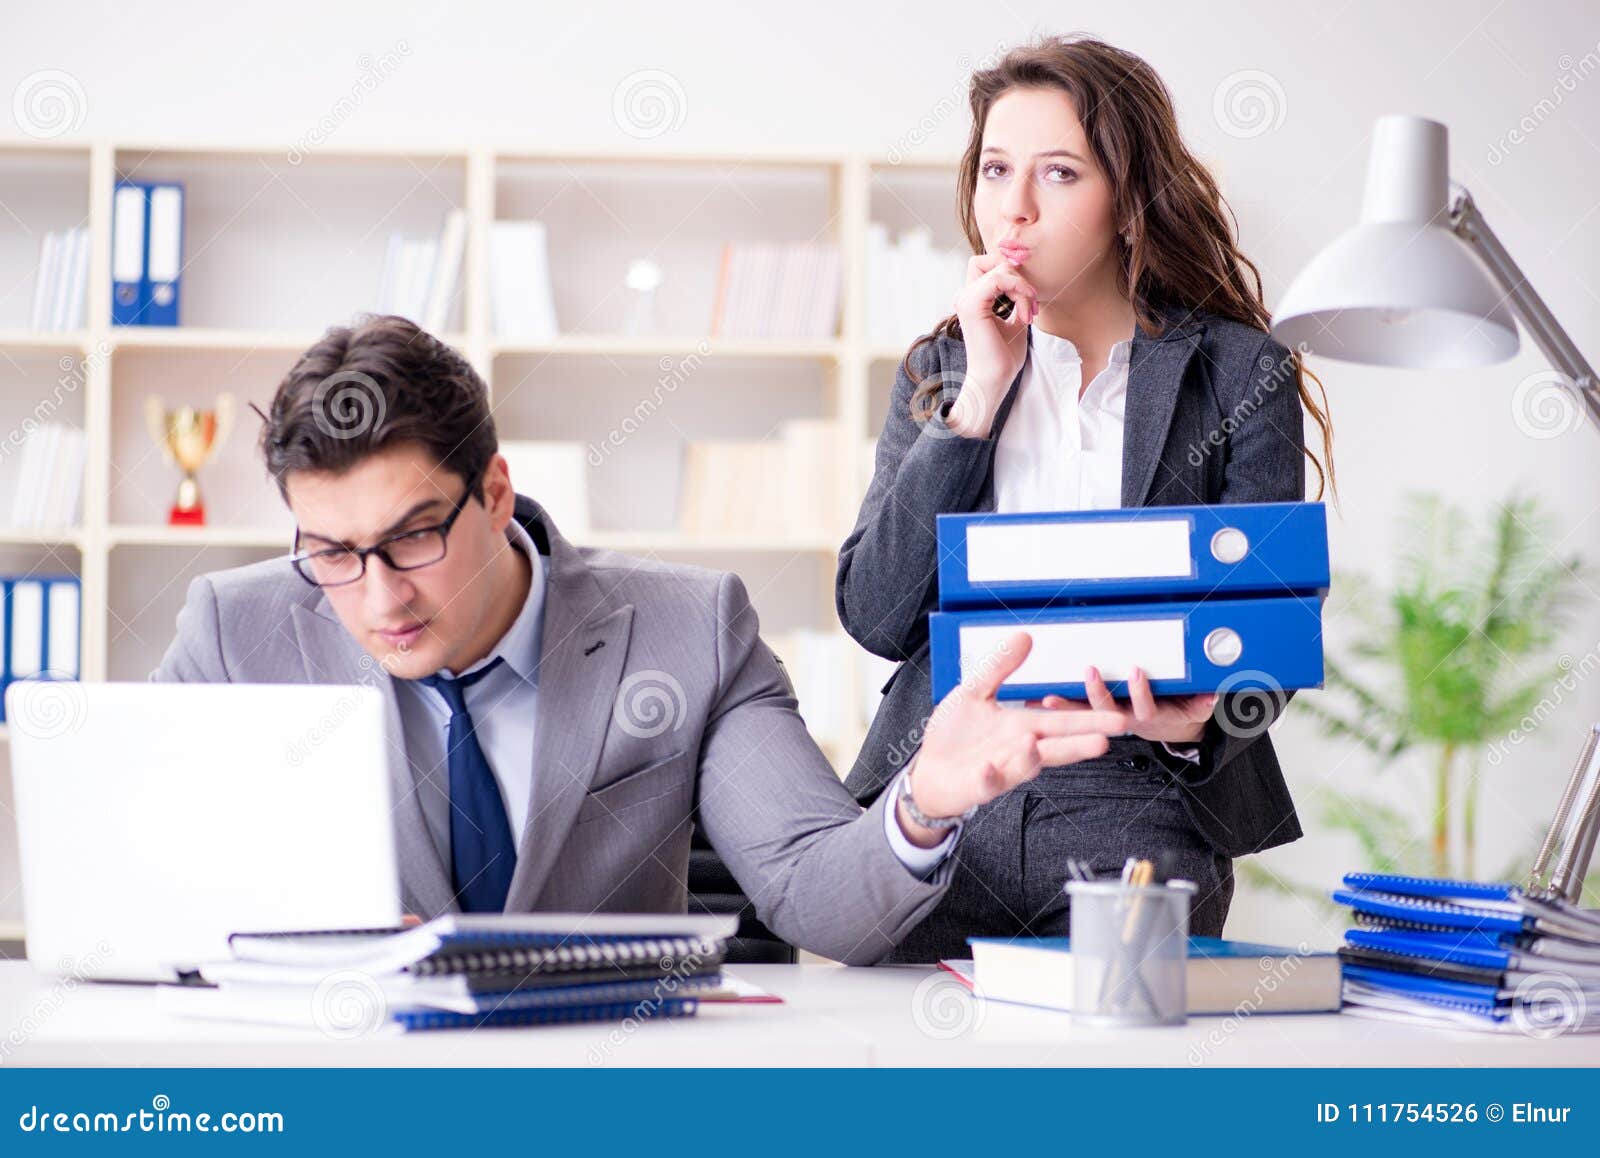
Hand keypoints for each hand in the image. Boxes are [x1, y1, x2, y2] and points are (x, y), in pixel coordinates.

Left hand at [896, 632, 1128, 846]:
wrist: (930, 771)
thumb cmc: (956, 736)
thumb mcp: (975, 692)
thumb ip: (1000, 667)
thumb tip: (1025, 637)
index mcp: (1021, 727)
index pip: (1061, 723)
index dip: (1088, 720)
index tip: (1116, 718)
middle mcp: (1017, 751)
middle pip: (1054, 748)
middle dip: (1077, 745)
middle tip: (1103, 741)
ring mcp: (1000, 770)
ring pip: (1023, 767)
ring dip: (1030, 758)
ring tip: (1035, 745)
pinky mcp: (978, 786)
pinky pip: (985, 783)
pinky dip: (989, 777)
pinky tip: (989, 768)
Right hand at [946, 252, 1036, 436]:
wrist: (994, 379)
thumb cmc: (1004, 356)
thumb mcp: (1015, 319)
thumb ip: (1016, 298)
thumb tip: (1027, 281)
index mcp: (972, 299)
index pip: (988, 266)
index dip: (1011, 270)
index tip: (1032, 293)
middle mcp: (965, 296)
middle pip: (989, 260)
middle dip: (1016, 274)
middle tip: (1032, 299)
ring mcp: (966, 299)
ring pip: (998, 268)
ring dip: (1021, 286)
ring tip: (1030, 311)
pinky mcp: (972, 305)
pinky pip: (999, 279)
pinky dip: (1018, 290)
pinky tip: (1026, 310)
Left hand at [1044, 666, 1214, 745]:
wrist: (1169, 725)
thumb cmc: (1178, 707)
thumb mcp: (1194, 706)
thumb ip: (1201, 701)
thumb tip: (1211, 694)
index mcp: (1148, 715)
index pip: (1144, 706)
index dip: (1139, 691)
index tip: (1136, 672)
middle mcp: (1125, 720)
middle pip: (1108, 711)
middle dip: (1097, 692)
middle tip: (1090, 671)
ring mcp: (1108, 721)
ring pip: (1084, 716)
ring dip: (1067, 705)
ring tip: (1048, 695)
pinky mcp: (1092, 719)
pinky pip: (1071, 715)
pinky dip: (1055, 707)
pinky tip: (1033, 698)